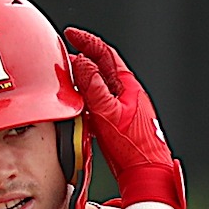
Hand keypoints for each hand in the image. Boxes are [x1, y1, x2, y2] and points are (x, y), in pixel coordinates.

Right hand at [63, 27, 184, 208]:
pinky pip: (98, 105)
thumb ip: (93, 87)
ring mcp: (122, 108)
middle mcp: (126, 94)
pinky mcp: (117, 123)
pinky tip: (77, 110)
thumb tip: (81, 62)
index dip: (87, 41)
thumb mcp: (108, 112)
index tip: (71, 34)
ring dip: (81, 83)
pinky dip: (85, 103)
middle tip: (63, 59)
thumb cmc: (133, 146)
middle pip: (101, 69)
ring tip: (66, 83)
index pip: (105, 53)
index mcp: (127, 85)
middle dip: (81, 61)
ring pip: (98, 87)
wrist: (146, 173)